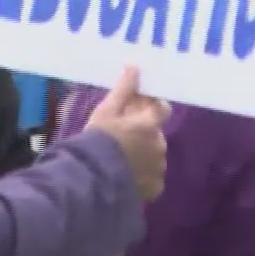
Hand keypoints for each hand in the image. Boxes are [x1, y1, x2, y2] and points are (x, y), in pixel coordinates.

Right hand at [85, 66, 169, 201]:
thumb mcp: (106, 111)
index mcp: (150, 125)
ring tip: (120, 160)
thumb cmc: (99, 140)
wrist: (92, 179)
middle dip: (143, 133)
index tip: (137, 110)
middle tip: (121, 137)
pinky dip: (143, 176)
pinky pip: (152, 177)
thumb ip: (124, 89)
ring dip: (143, 155)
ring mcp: (159, 168)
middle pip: (156, 134)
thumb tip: (134, 66)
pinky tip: (125, 176)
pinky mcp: (155, 189)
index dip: (152, 108)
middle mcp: (160, 145)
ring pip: (154, 156)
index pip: (163, 109)